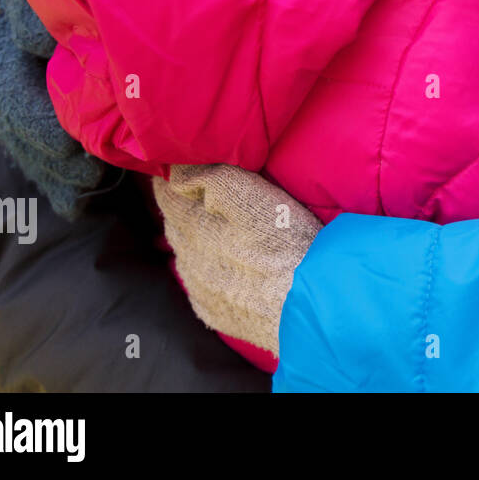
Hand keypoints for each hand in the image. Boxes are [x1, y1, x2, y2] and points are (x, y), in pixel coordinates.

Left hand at [153, 164, 321, 353]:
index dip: (171, 178)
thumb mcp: (252, 197)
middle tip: (199, 194)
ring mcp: (201, 290)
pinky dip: (208, 272)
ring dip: (195, 242)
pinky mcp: (216, 313)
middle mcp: (189, 259)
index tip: (177, 166)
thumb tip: (176, 171)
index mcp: (194, 227)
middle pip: (176, 226)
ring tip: (215, 231)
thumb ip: (211, 179)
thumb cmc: (286, 244)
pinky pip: (202, 287)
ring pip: (187, 258)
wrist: (310, 305)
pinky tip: (227, 271)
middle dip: (183, 209)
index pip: (168, 195)